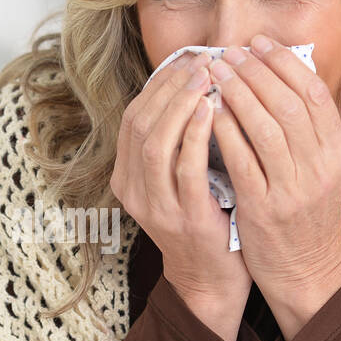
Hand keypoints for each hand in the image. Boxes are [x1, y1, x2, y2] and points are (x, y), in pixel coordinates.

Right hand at [111, 50, 252, 340]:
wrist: (211, 281)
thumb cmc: (203, 222)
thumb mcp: (177, 182)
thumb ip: (175, 145)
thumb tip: (192, 88)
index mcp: (128, 180)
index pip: (132, 119)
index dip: (157, 85)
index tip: (185, 59)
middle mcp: (135, 192)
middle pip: (139, 125)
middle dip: (168, 88)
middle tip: (197, 61)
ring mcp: (157, 207)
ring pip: (155, 143)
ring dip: (179, 105)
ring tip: (205, 78)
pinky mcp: (185, 218)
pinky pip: (184, 169)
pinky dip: (195, 136)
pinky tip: (212, 111)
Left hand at [207, 34, 340, 332]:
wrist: (305, 270)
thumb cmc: (305, 214)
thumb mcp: (320, 169)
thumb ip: (308, 130)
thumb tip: (285, 75)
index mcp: (338, 152)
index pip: (314, 93)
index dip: (285, 63)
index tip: (259, 43)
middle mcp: (321, 167)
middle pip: (289, 104)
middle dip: (256, 71)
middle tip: (229, 52)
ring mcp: (293, 188)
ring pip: (266, 127)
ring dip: (238, 94)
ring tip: (216, 73)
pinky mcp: (265, 207)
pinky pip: (242, 159)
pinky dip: (225, 131)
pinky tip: (208, 112)